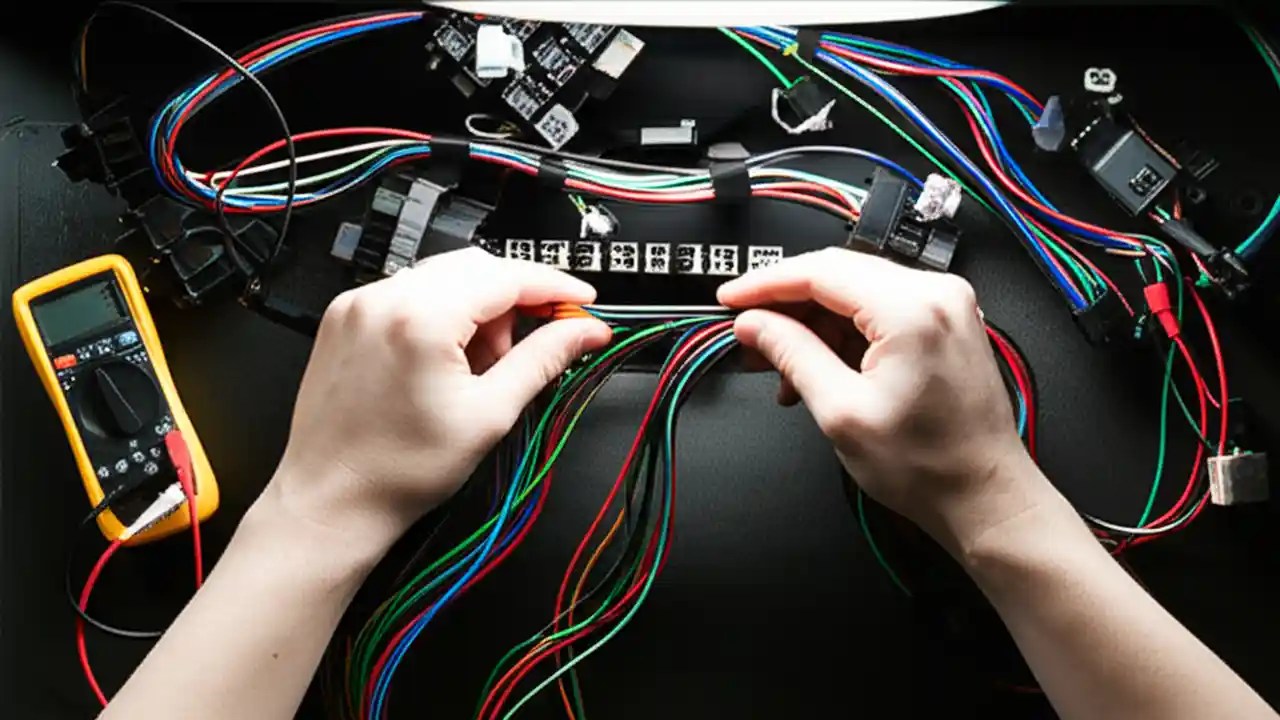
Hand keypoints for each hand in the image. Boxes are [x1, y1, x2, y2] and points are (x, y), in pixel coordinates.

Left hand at [262, 249, 610, 553]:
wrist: (331, 500)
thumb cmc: (400, 471)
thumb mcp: (490, 414)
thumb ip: (543, 360)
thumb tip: (585, 330)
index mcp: (421, 318)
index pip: (507, 275)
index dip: (554, 285)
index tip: (582, 301)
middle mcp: (383, 299)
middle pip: (476, 267)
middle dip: (516, 299)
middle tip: (539, 342)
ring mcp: (359, 305)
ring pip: (443, 277)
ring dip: (478, 308)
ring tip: (482, 367)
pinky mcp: (345, 318)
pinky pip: (409, 293)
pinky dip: (441, 314)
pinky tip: (448, 361)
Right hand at [718, 248, 1047, 551]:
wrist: (985, 497)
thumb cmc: (931, 467)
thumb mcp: (841, 412)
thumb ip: (792, 355)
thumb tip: (755, 325)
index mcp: (912, 309)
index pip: (820, 272)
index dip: (765, 284)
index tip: (731, 300)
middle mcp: (936, 294)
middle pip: (837, 275)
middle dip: (785, 305)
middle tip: (746, 334)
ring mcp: (945, 305)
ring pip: (854, 292)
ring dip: (811, 323)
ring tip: (778, 363)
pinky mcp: (944, 322)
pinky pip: (878, 310)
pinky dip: (841, 333)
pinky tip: (816, 366)